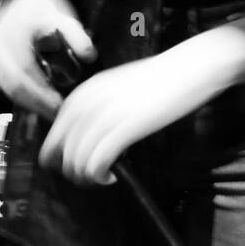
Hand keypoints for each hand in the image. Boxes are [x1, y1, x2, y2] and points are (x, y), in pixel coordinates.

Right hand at [0, 0, 96, 118]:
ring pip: (5, 87)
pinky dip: (18, 95)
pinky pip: (0, 84)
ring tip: (48, 110)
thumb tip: (89, 55)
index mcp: (8, 29)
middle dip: (35, 104)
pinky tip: (35, 101)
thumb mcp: (62, 15)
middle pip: (12, 84)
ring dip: (27, 103)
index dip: (41, 93)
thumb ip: (76, 34)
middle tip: (56, 114)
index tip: (60, 106)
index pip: (23, 70)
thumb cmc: (42, 8)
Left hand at [41, 26, 244, 185]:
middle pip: (60, 151)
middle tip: (90, 177)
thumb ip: (96, 107)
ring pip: (76, 161)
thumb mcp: (116, 87)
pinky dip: (99, 176)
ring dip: (86, 177)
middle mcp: (89, 103)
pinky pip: (97, 162)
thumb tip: (84, 136)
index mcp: (84, 93)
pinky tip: (112, 177)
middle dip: (70, 171)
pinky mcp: (127, 127)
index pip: (54, 134)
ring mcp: (107, 115)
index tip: (75, 166)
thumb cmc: (158, 79)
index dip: (58, 157)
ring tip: (103, 178)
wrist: (190, 67)